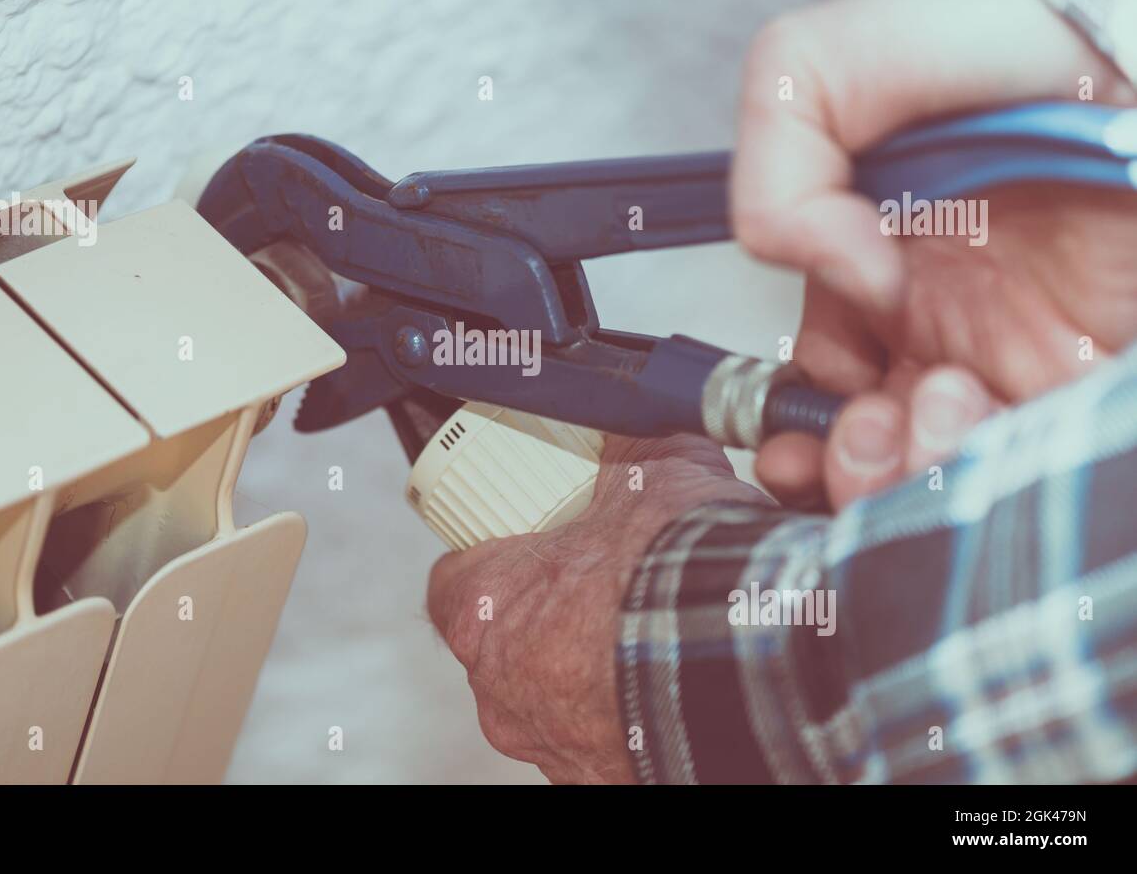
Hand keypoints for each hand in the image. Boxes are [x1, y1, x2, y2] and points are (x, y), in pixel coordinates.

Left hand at [425, 433, 767, 783]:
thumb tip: (626, 431)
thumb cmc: (681, 569)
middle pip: (504, 643)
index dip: (491, 557)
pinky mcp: (601, 779)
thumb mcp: (651, 469)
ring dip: (587, 667)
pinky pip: (599, 737)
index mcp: (485, 614)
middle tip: (600, 583)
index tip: (527, 544)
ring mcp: (550, 746)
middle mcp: (503, 694)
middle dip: (547, 614)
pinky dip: (624, 711)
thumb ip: (623, 452)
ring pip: (552, 696)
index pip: (454, 582)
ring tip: (644, 630)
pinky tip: (664, 677)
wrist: (757, 653)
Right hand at [730, 0, 1136, 509]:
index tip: (790, 445)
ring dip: (915, 468)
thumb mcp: (811, 72)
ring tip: (939, 401)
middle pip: (878, 451)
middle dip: (854, 466)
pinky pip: (1038, 450)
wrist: (1116, 31)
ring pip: (946, 466)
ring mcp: (1016, 351)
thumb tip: (840, 278)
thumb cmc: (978, 39)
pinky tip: (987, 422)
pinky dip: (999, 466)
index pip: (817, 392)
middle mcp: (938, 329)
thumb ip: (774, 180)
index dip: (795, 436)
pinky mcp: (1089, 364)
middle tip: (868, 428)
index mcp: (870, 280)